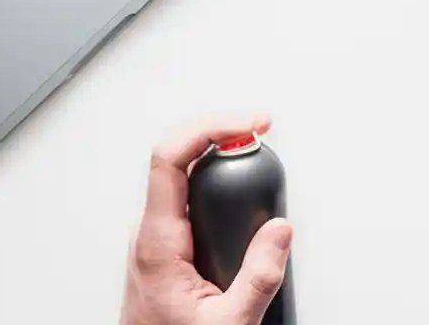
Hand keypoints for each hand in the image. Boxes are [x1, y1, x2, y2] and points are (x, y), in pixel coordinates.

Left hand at [120, 117, 292, 324]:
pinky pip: (186, 195)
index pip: (170, 159)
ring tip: (254, 149)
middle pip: (178, 155)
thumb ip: (258, 277)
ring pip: (181, 173)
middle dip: (221, 132)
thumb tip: (279, 230)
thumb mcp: (229, 324)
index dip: (210, 128)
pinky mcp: (165, 245)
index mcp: (158, 243)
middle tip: (260, 130)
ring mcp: (155, 237)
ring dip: (218, 153)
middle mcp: (149, 233)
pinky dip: (215, 177)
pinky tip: (237, 182)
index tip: (250, 125)